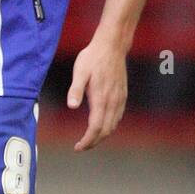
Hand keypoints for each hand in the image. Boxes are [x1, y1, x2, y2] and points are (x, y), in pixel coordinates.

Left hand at [66, 34, 127, 150]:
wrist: (112, 46)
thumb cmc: (92, 58)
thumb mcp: (79, 71)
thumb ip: (75, 90)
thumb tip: (71, 107)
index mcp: (101, 98)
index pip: (96, 128)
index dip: (87, 141)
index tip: (77, 147)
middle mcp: (113, 101)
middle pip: (105, 130)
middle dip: (94, 142)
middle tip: (81, 146)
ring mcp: (119, 99)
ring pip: (113, 125)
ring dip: (102, 135)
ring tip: (89, 139)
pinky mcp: (122, 95)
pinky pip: (118, 117)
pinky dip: (110, 126)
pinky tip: (102, 125)